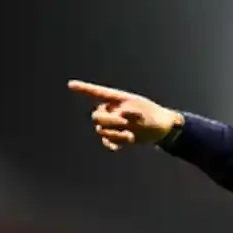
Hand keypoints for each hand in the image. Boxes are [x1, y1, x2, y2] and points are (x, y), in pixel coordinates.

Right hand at [67, 79, 181, 151]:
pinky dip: (111, 143)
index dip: (84, 89)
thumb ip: (130, 114)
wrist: (161, 130)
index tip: (70, 84)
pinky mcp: (115, 135)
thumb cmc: (154, 117)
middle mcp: (112, 109)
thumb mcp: (144, 114)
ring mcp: (113, 123)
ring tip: (130, 137)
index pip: (97, 92)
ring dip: (113, 134)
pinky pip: (106, 140)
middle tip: (123, 124)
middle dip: (108, 121)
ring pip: (101, 130)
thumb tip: (118, 117)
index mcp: (118, 99)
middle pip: (97, 115)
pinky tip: (118, 148)